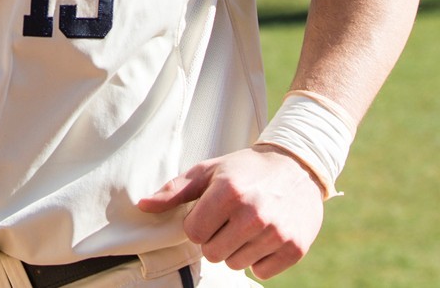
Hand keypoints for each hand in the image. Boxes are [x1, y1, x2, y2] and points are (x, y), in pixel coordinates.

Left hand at [136, 146, 325, 279]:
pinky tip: (264, 236)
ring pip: (235, 264)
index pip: (193, 234)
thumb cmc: (245, 169)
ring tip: (247, 225)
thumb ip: (175, 192)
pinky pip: (261, 272)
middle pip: (213, 254)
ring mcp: (276, 233)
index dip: (198, 225)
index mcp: (228, 192)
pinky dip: (260, 259)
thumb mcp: (208, 171)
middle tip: (229, 220)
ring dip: (236, 249)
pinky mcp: (295, 248)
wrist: (297, 167)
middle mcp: (253, 214)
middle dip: (215, 239)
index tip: (209, 213)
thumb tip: (143, 206)